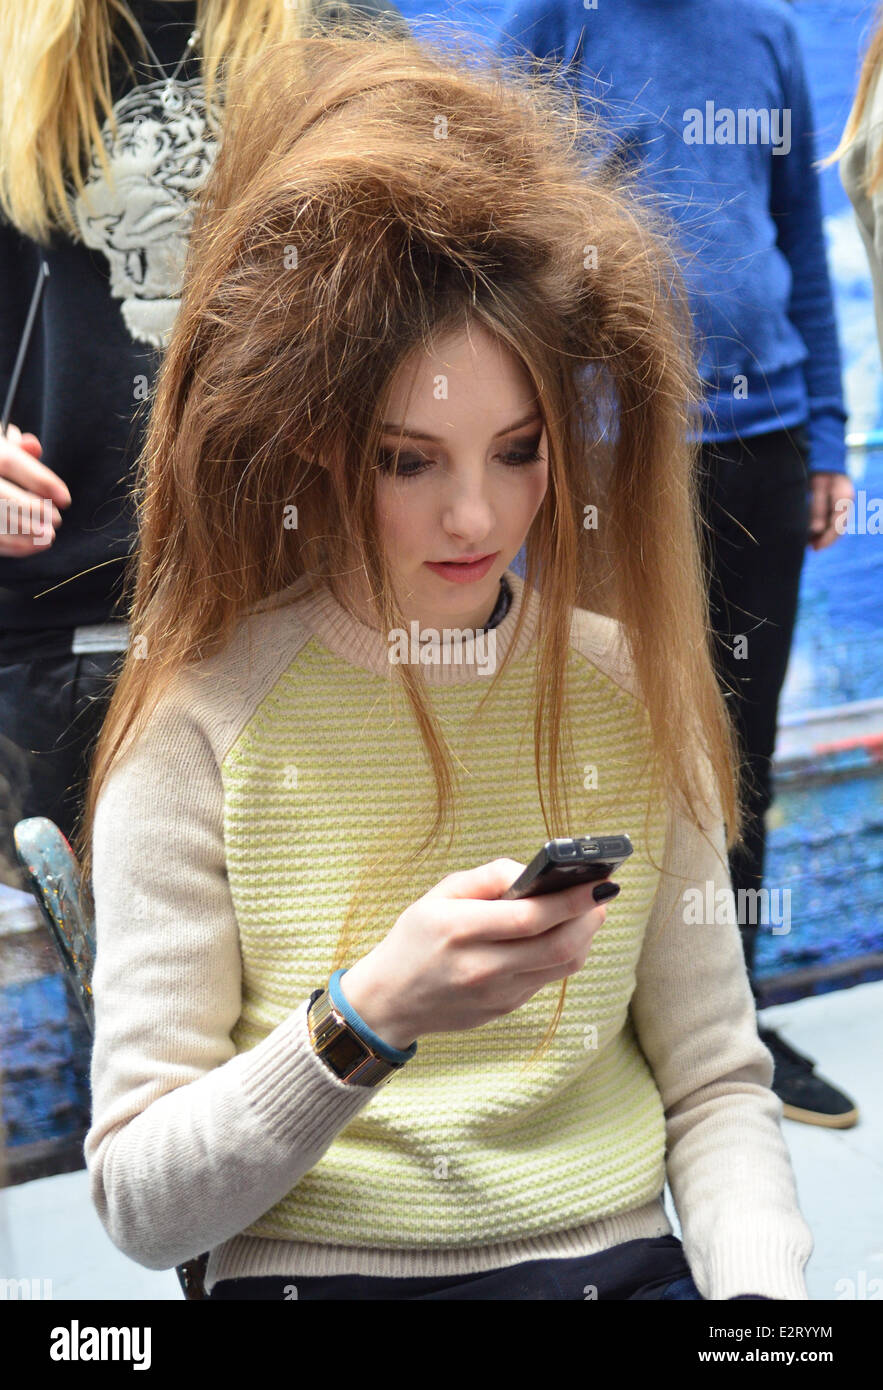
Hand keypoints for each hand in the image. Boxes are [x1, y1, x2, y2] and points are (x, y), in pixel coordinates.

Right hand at [0, 422, 69, 555]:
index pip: (10, 461)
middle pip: (2, 495)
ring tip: (49, 537)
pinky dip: (14, 546)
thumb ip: (19, 447)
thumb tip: (33, 447)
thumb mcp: (2, 445)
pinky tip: (34, 546)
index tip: (65, 500)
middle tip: (57, 520)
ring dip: (26, 533)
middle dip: (34, 510)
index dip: (41, 481)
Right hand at [342, 858, 614, 1047]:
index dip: (573, 899)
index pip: (531, 916)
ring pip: (562, 966)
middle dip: (590, 917)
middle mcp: (481, 966)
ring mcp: (497, 994)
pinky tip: (563, 934)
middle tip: (603, 893)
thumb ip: (488, 877)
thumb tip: (534, 871)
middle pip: (559, 946)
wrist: (390, 1000)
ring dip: (585, 936)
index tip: (599, 880)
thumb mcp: (438, 894)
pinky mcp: (506, 1008)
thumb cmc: (415, 938)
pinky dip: (564, 953)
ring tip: (589, 911)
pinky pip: (548, 978)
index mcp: (460, 930)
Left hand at [808, 471, 853, 551]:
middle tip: (810, 548)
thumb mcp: (816, 487)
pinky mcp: (835, 504)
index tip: (815, 548)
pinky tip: (811, 533)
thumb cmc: (818, 470)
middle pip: (838, 528)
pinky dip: (822, 528)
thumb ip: (817, 507)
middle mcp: (845, 503)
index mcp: (844, 498)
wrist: (822, 458)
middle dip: (825, 540)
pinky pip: (831, 520)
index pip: (838, 525)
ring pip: (835, 525)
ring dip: (823, 535)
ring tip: (808, 543)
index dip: (827, 539)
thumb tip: (816, 529)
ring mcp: (842, 504)